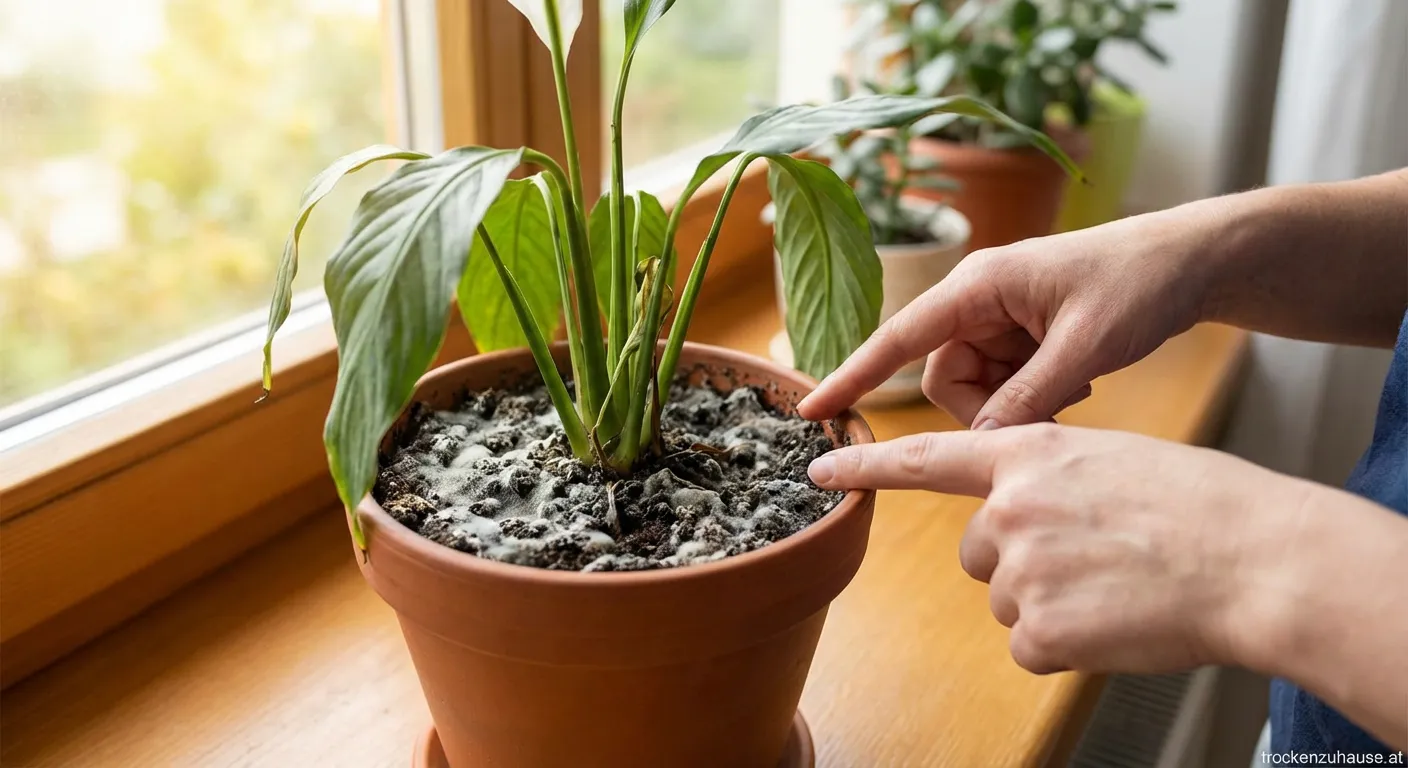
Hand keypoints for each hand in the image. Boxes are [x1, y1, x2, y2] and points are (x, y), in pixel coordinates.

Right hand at [798, 213, 1214, 426]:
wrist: (1191, 263)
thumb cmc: (1140, 284)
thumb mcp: (1086, 347)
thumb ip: (1029, 398)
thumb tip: (980, 444)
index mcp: (980, 285)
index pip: (899, 338)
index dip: (854, 376)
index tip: (813, 409)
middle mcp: (978, 299)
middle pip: (944, 378)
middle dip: (987, 407)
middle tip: (1052, 405)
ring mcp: (999, 318)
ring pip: (974, 389)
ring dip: (1015, 404)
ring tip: (1073, 387)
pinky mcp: (1020, 334)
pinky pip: (1002, 385)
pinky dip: (1032, 396)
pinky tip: (1076, 382)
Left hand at [807, 424, 1300, 674]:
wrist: (1253, 560)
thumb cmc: (1199, 505)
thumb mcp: (1110, 460)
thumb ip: (1047, 481)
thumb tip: (1015, 522)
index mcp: (1030, 454)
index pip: (928, 458)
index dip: (869, 464)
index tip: (821, 469)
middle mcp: (1010, 507)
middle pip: (978, 552)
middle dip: (1024, 562)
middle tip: (1096, 559)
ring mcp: (1020, 568)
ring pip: (1008, 599)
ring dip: (1052, 603)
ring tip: (1116, 585)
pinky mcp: (1038, 628)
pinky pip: (1031, 645)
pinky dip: (1067, 644)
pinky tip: (1114, 621)